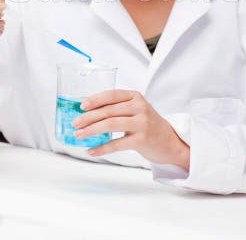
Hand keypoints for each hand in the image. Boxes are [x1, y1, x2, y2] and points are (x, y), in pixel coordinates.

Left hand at [72, 90, 189, 170]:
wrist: (170, 142)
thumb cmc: (147, 125)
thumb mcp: (136, 110)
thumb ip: (117, 108)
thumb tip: (88, 112)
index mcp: (136, 96)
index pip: (112, 94)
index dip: (95, 99)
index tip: (81, 106)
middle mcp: (139, 107)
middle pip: (108, 110)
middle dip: (88, 117)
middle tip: (75, 124)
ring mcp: (142, 123)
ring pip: (110, 124)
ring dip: (91, 130)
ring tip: (79, 135)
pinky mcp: (142, 140)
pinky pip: (117, 144)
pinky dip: (102, 148)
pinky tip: (91, 150)